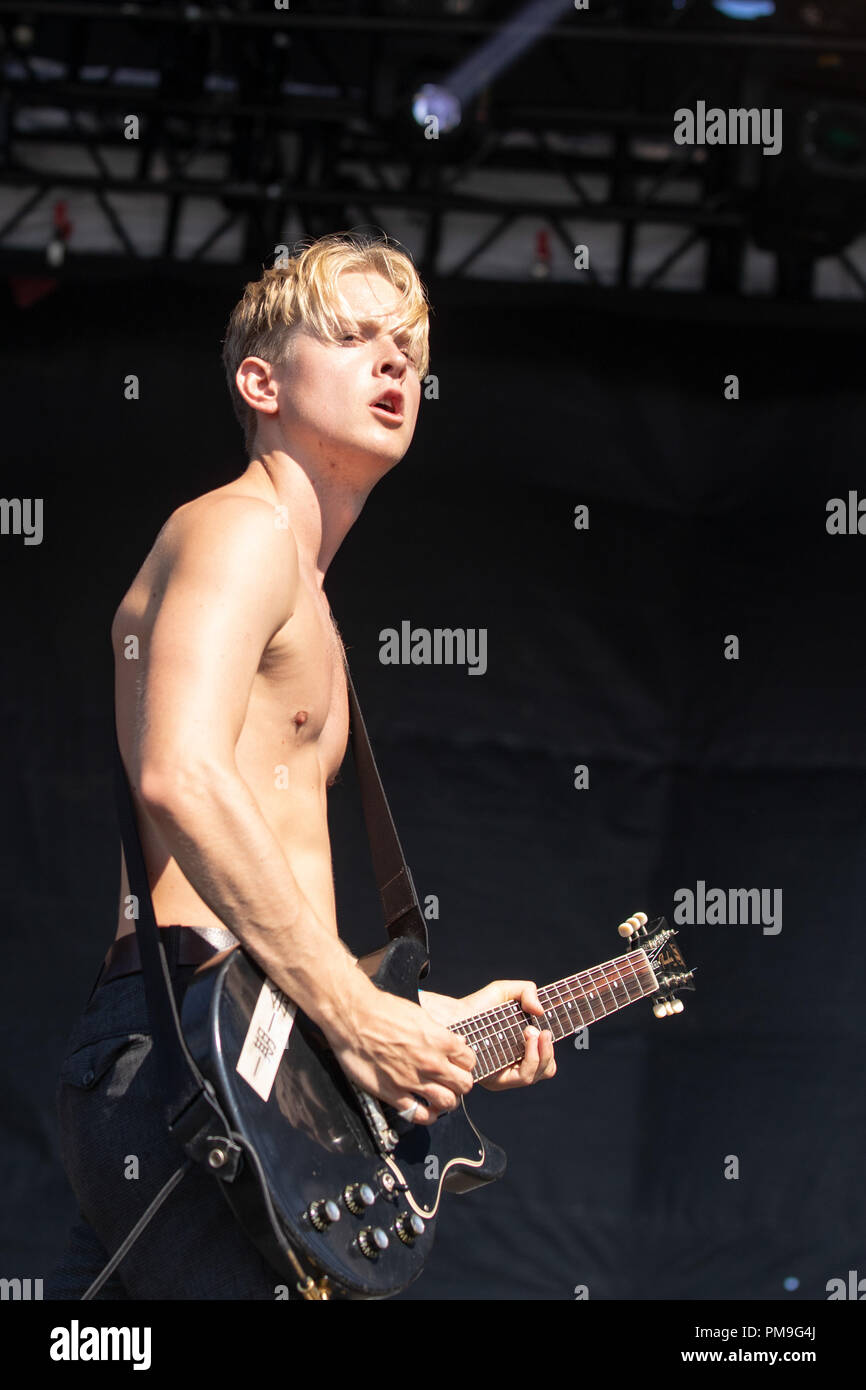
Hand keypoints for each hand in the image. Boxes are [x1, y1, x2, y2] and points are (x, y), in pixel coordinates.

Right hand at [320, 976, 476, 1125]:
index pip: (470, 1061)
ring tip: (441, 1097)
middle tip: (452, 1082)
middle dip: (461, 1084)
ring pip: (448, 1102)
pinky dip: (428, 1116)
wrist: (354, 1017)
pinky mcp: (394, 1093)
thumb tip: (456, 1041)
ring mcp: (413, 1080)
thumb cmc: (383, 1010)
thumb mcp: (420, 1014)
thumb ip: (440, 1032)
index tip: (458, 1064)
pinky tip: (426, 1111)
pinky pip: (420, 1115)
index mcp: (440, 1041)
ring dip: (448, 1101)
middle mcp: (431, 1063)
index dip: (465, 1063)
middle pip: (464, 1085)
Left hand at [420, 980, 556, 1091]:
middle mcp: (513, 1066)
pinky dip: (531, 1058)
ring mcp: (505, 1075)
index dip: (550, 1048)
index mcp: (519, 1051)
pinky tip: (526, 1039)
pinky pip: (523, 1077)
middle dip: (548, 1050)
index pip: (546, 1060)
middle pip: (545, 1070)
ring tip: (533, 1032)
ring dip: (541, 1053)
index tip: (547, 1028)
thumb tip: (541, 1011)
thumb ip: (527, 991)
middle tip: (541, 1031)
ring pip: (535, 1075)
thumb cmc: (479, 1006)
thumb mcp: (506, 992)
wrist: (454, 1016)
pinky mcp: (495, 1080)